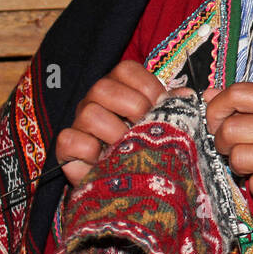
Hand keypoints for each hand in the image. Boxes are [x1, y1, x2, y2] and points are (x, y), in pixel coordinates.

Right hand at [55, 60, 168, 186]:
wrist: (127, 183)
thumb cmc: (147, 146)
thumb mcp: (162, 124)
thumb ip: (174, 107)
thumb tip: (186, 95)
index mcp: (120, 86)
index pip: (126, 70)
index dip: (147, 87)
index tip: (160, 107)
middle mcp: (95, 99)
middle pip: (103, 88)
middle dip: (132, 108)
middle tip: (145, 129)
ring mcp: (79, 121)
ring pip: (89, 114)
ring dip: (115, 133)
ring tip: (128, 148)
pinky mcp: (66, 146)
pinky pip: (71, 140)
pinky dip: (90, 151)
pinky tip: (104, 160)